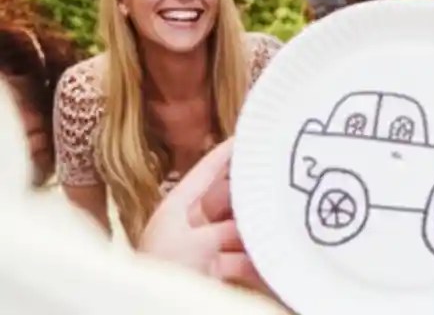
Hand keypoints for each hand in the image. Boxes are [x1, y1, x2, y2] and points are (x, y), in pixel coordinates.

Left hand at [137, 138, 267, 293]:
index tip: (249, 135)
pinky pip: (240, 256)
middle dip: (250, 193)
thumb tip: (250, 222)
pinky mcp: (212, 269)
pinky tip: (273, 252)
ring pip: (237, 229)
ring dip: (256, 227)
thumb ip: (226, 227)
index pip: (206, 171)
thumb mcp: (195, 242)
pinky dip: (256, 256)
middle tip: (277, 178)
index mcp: (177, 207)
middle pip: (226, 200)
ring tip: (281, 217)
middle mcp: (190, 223)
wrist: (152, 308)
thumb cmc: (162, 270)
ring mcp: (201, 247)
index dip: (227, 152)